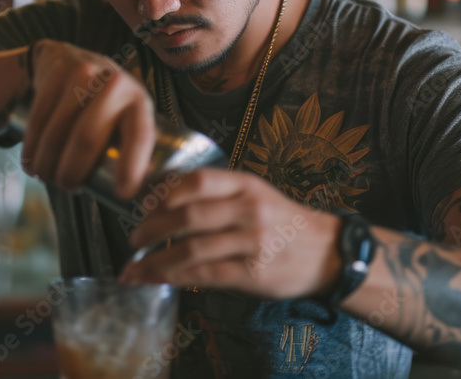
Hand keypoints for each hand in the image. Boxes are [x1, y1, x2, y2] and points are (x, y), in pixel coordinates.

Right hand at [20, 39, 155, 198]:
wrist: (73, 58)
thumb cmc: (103, 105)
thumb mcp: (124, 117)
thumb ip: (127, 148)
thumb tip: (127, 199)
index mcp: (140, 102)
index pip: (140, 136)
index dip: (132, 166)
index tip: (122, 194)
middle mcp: (116, 83)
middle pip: (88, 138)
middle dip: (72, 171)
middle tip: (65, 186)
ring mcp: (85, 73)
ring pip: (58, 131)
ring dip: (46, 162)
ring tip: (45, 175)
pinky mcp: (57, 70)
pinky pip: (39, 117)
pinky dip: (32, 146)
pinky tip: (30, 161)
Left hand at [120, 169, 343, 300]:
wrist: (326, 252)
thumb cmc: (282, 222)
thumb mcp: (255, 195)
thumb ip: (217, 197)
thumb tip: (162, 206)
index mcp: (246, 185)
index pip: (196, 181)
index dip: (162, 192)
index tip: (141, 205)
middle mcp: (249, 210)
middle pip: (187, 216)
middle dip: (151, 229)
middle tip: (133, 238)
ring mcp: (253, 242)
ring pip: (191, 249)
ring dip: (156, 260)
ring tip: (136, 266)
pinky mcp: (254, 273)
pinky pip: (206, 275)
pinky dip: (177, 277)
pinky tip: (160, 279)